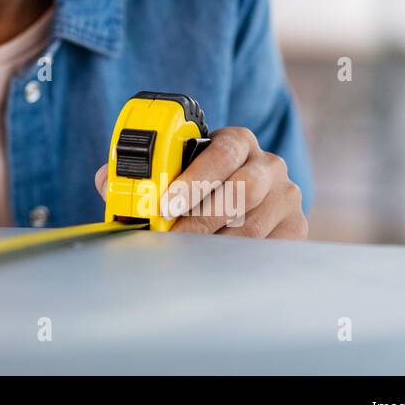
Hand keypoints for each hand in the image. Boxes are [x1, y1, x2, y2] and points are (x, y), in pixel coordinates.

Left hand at [93, 126, 306, 238]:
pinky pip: (269, 248)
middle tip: (172, 236)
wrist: (247, 201)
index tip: (166, 203)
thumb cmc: (204, 184)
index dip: (194, 178)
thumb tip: (108, 180)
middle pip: (241, 190)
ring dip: (214, 242)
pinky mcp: (296, 226)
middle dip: (200, 217)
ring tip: (186, 254)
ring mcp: (286, 195)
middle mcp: (267, 164)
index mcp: (237, 141)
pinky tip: (215, 263)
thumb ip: (142, 173)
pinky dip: (238, 259)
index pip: (222, 152)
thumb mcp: (179, 170)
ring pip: (252, 225)